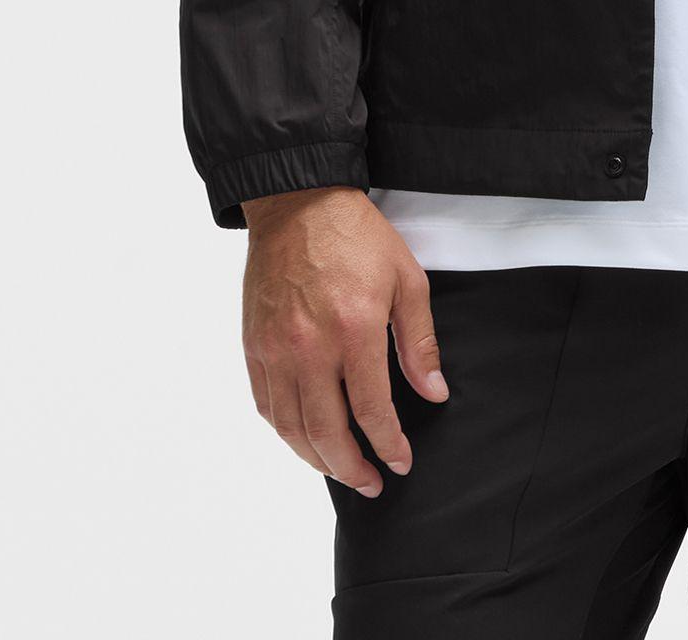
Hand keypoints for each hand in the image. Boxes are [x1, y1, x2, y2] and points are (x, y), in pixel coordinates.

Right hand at [239, 186, 447, 496]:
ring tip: (341, 470)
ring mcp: (276, 349)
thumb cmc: (357, 237)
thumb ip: (419, 342)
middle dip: (353, 468)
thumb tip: (434, 393)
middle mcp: (310, 346)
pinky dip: (286, 433)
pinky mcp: (254, 346)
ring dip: (318, 460)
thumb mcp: (406, 279)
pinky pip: (267, 406)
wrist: (299, 203)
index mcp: (354, 328)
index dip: (389, 445)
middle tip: (372, 483)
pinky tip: (306, 440)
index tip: (401, 462)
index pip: (371, 410)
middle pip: (327, 432)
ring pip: (292, 429)